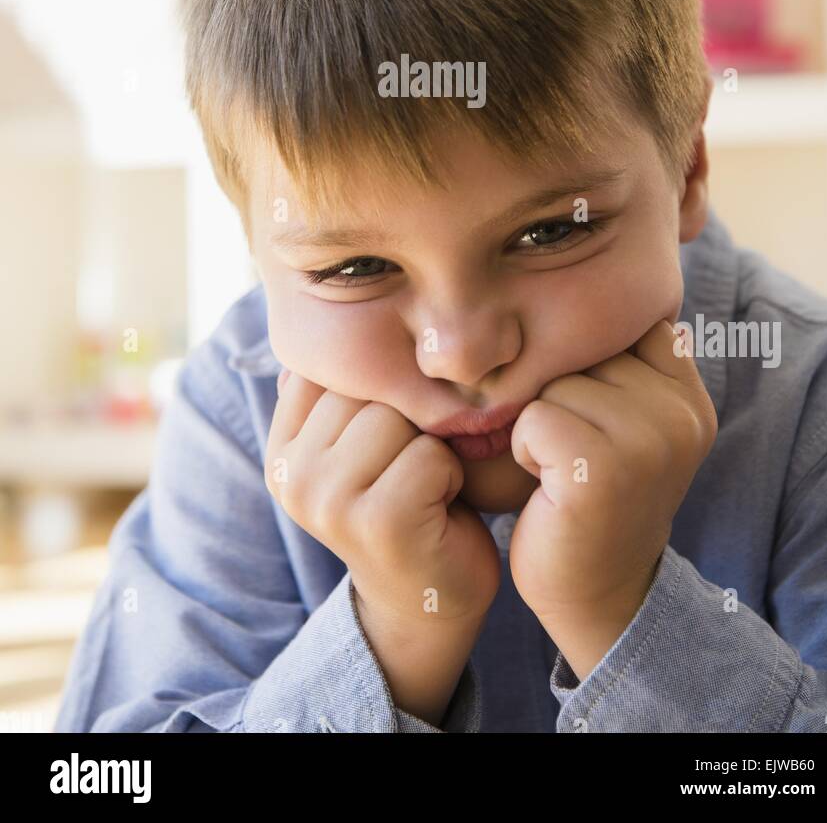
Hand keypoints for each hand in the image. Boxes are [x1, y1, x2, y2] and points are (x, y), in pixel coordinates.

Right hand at [265, 370, 500, 626]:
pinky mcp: (375, 522)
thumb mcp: (359, 443)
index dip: (379, 392)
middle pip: (368, 389)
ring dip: (430, 446)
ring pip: (398, 416)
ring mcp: (327, 501)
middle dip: (407, 417)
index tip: (387, 437)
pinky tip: (438, 507)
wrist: (426, 601)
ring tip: (422, 485)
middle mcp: (291, 475)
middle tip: (409, 467)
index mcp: (281, 449)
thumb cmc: (404, 504)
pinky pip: (429, 455)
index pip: (333, 368)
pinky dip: (449, 475)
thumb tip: (314, 319)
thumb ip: (333, 394)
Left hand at [507, 319, 717, 676]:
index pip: (621, 324)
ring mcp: (649, 440)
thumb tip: (580, 277)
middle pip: (580, 349)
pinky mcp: (605, 469)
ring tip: (564, 468)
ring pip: (554, 382)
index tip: (593, 418)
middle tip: (575, 452)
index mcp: (689, 394)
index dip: (586, 361)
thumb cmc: (591, 493)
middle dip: (559, 393)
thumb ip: (622, 360)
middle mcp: (681, 413)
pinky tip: (549, 485)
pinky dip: (526, 449)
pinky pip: (535, 418)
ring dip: (540, 423)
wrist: (596, 594)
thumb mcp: (625, 418)